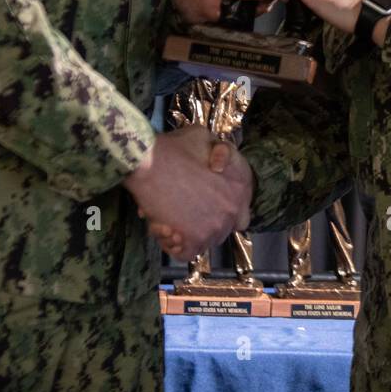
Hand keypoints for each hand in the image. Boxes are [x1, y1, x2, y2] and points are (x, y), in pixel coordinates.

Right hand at [124, 125, 250, 259]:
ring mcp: (213, 228)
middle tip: (181, 212)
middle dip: (203, 224)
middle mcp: (231, 212)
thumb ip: (218, 152)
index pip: (241, 216)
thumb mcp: (204, 137)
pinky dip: (174, 247)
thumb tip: (218, 164)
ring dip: (186, 235)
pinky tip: (163, 229)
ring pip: (203, 243)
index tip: (207, 208)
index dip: (224, 213)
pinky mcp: (191, 240)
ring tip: (166, 219)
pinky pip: (186, 253)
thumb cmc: (174, 147)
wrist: (149, 161)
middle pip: (220, 230)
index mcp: (240, 189)